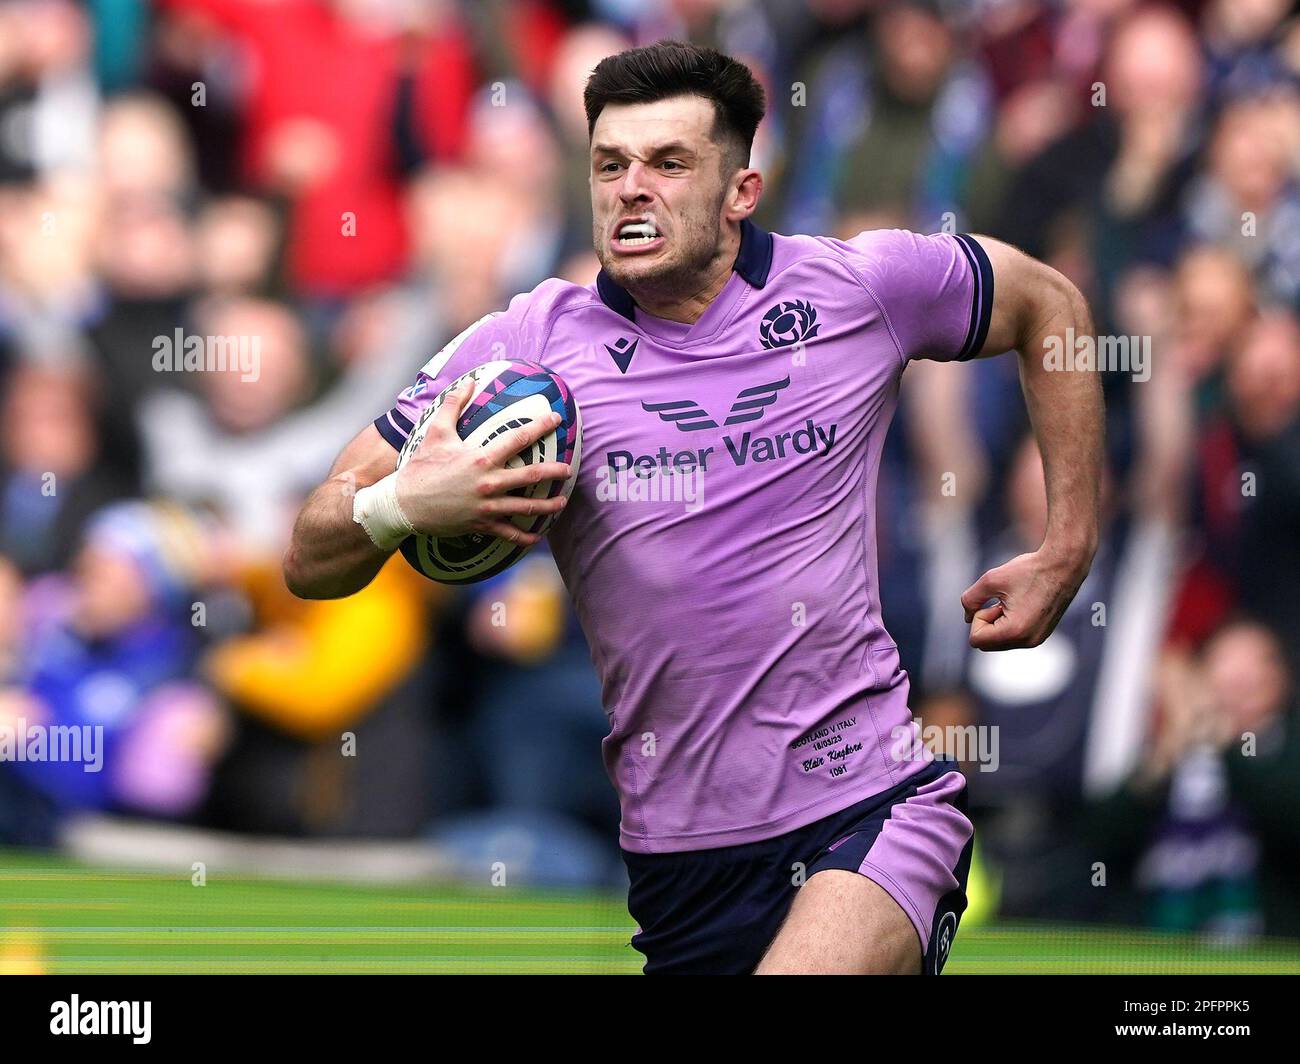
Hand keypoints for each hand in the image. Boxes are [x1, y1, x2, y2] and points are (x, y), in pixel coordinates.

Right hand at [395, 379, 571, 547]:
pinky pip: (509, 534)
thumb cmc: (420, 467)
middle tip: (569, 469)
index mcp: (482, 458)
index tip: (557, 420)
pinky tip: (538, 537)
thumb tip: (468, 381)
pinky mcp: (482, 525)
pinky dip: (525, 537)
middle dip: (555, 471)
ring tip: (562, 502)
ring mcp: (488, 506)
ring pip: (527, 507)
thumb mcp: (436, 432)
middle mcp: (489, 482)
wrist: (404, 503)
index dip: (541, 427)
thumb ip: (453, 404)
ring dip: (548, 506)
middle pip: (532, 475)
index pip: (519, 438)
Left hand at [960, 547, 1090, 650]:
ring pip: (999, 641)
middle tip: (1001, 602)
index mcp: (1015, 631)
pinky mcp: (1041, 635)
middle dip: (987, 622)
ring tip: (1012, 602)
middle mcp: (1028, 641)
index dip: (977, 618)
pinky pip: (1014, 637)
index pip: (976, 640)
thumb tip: (967, 618)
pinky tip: (1021, 605)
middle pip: (986, 644)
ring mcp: (1037, 640)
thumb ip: (970, 600)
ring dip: (998, 622)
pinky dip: (1010, 623)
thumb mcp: (990, 580)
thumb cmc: (1028, 570)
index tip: (993, 602)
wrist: (1063, 565)